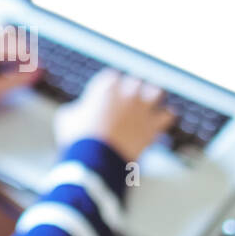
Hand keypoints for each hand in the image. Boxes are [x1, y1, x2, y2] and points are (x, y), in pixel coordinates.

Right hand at [52, 67, 176, 161]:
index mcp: (106, 87)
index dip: (109, 88)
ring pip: (157, 92)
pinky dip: (165, 117)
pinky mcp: (153, 125)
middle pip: (135, 82)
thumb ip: (75, 109)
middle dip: (131, 91)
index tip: (105, 98)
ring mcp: (142, 108)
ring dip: (153, 98)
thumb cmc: (78, 137)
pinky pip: (168, 115)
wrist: (96, 158)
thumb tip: (76, 111)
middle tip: (127, 103)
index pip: (112, 77)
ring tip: (147, 107)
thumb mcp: (66, 119)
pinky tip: (160, 121)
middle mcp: (127, 93)